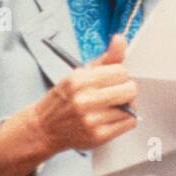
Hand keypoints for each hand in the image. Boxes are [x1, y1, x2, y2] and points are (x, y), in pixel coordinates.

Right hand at [30, 35, 138, 153]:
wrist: (44, 128)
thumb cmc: (64, 98)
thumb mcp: (80, 73)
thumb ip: (105, 58)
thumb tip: (121, 39)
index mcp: (80, 80)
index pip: (121, 72)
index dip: (119, 74)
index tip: (113, 78)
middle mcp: (84, 100)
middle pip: (129, 90)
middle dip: (126, 89)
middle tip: (115, 92)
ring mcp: (91, 120)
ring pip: (130, 107)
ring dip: (124, 105)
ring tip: (109, 106)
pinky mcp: (98, 137)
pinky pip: (129, 123)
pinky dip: (125, 119)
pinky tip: (111, 116)